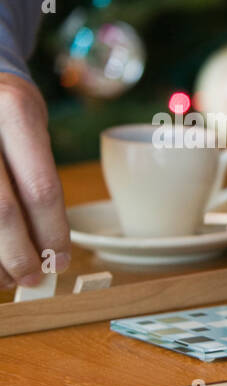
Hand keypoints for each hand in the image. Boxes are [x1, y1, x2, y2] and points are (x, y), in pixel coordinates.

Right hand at [0, 74, 70, 288]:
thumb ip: (36, 177)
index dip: (53, 233)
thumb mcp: (29, 124)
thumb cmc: (2, 108)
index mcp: (14, 110)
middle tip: (32, 277)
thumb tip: (49, 246)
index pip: (41, 188)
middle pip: (0, 210)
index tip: (62, 260)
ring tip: (5, 276)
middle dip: (18, 253)